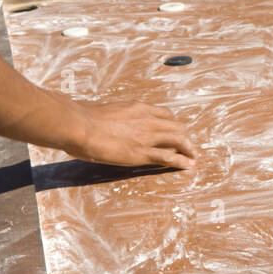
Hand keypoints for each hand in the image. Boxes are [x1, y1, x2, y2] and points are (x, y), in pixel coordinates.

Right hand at [75, 99, 198, 169]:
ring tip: (193, 157)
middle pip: (176, 126)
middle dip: (184, 136)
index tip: (175, 130)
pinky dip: (181, 161)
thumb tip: (103, 121)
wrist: (78, 125)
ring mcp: (146, 136)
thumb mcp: (103, 111)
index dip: (172, 123)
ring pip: (178, 140)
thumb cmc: (82, 118)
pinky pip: (168, 157)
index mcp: (138, 108)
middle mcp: (147, 119)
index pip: (164, 114)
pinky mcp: (142, 152)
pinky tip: (188, 166)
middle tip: (188, 146)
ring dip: (188, 149)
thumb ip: (112, 116)